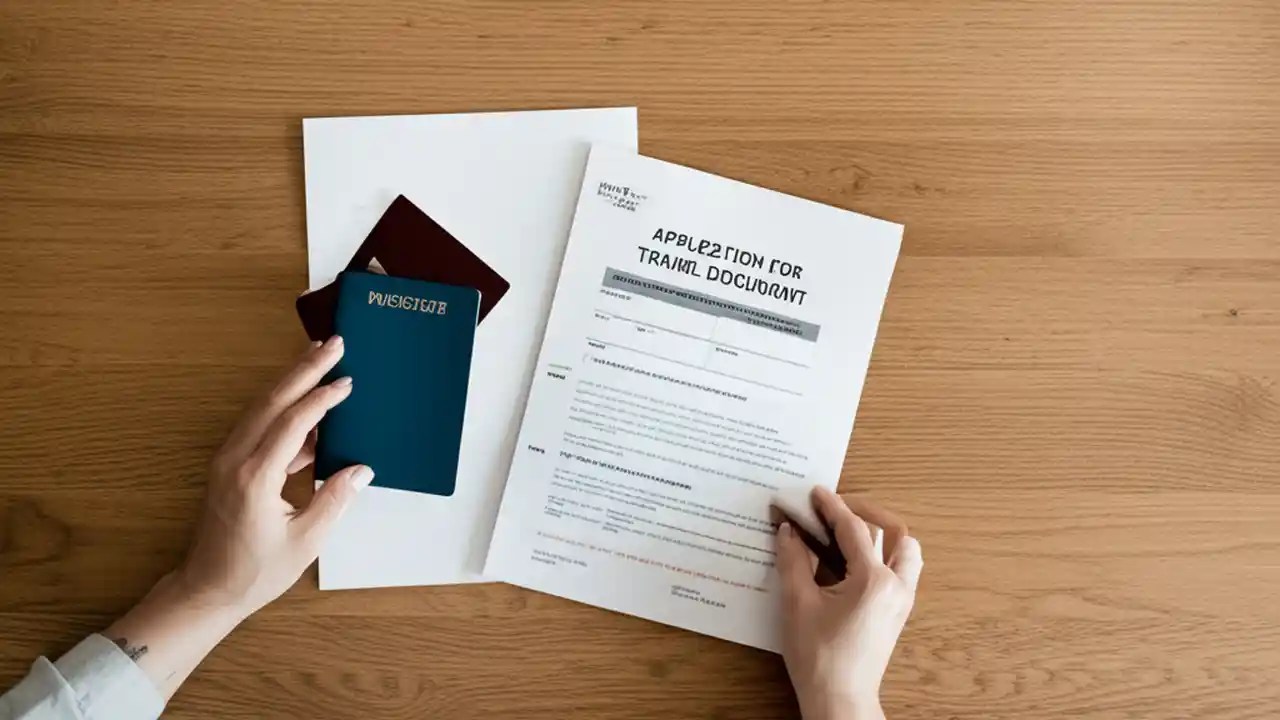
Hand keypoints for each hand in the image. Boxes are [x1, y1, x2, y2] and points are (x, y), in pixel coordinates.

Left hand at [105, 336, 372, 699]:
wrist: (207, 588)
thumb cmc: (255, 572)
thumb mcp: (306, 541)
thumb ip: (334, 500)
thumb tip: (361, 469)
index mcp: (255, 477)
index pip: (294, 423)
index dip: (323, 398)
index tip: (347, 380)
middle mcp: (236, 460)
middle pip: (273, 401)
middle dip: (304, 369)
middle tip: (333, 343)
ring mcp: (228, 460)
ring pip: (262, 408)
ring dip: (292, 383)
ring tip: (320, 360)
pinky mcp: (230, 466)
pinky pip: (258, 426)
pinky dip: (284, 410)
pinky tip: (309, 410)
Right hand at [775, 487, 923, 719]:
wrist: (839, 698)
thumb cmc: (819, 658)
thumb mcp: (797, 604)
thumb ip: (792, 561)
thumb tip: (787, 532)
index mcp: (873, 581)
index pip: (854, 530)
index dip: (832, 506)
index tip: (816, 493)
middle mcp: (896, 586)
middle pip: (896, 531)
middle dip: (867, 512)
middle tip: (838, 508)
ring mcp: (902, 600)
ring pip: (907, 551)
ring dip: (884, 533)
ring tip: (852, 529)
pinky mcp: (898, 612)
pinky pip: (902, 570)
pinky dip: (885, 554)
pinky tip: (857, 558)